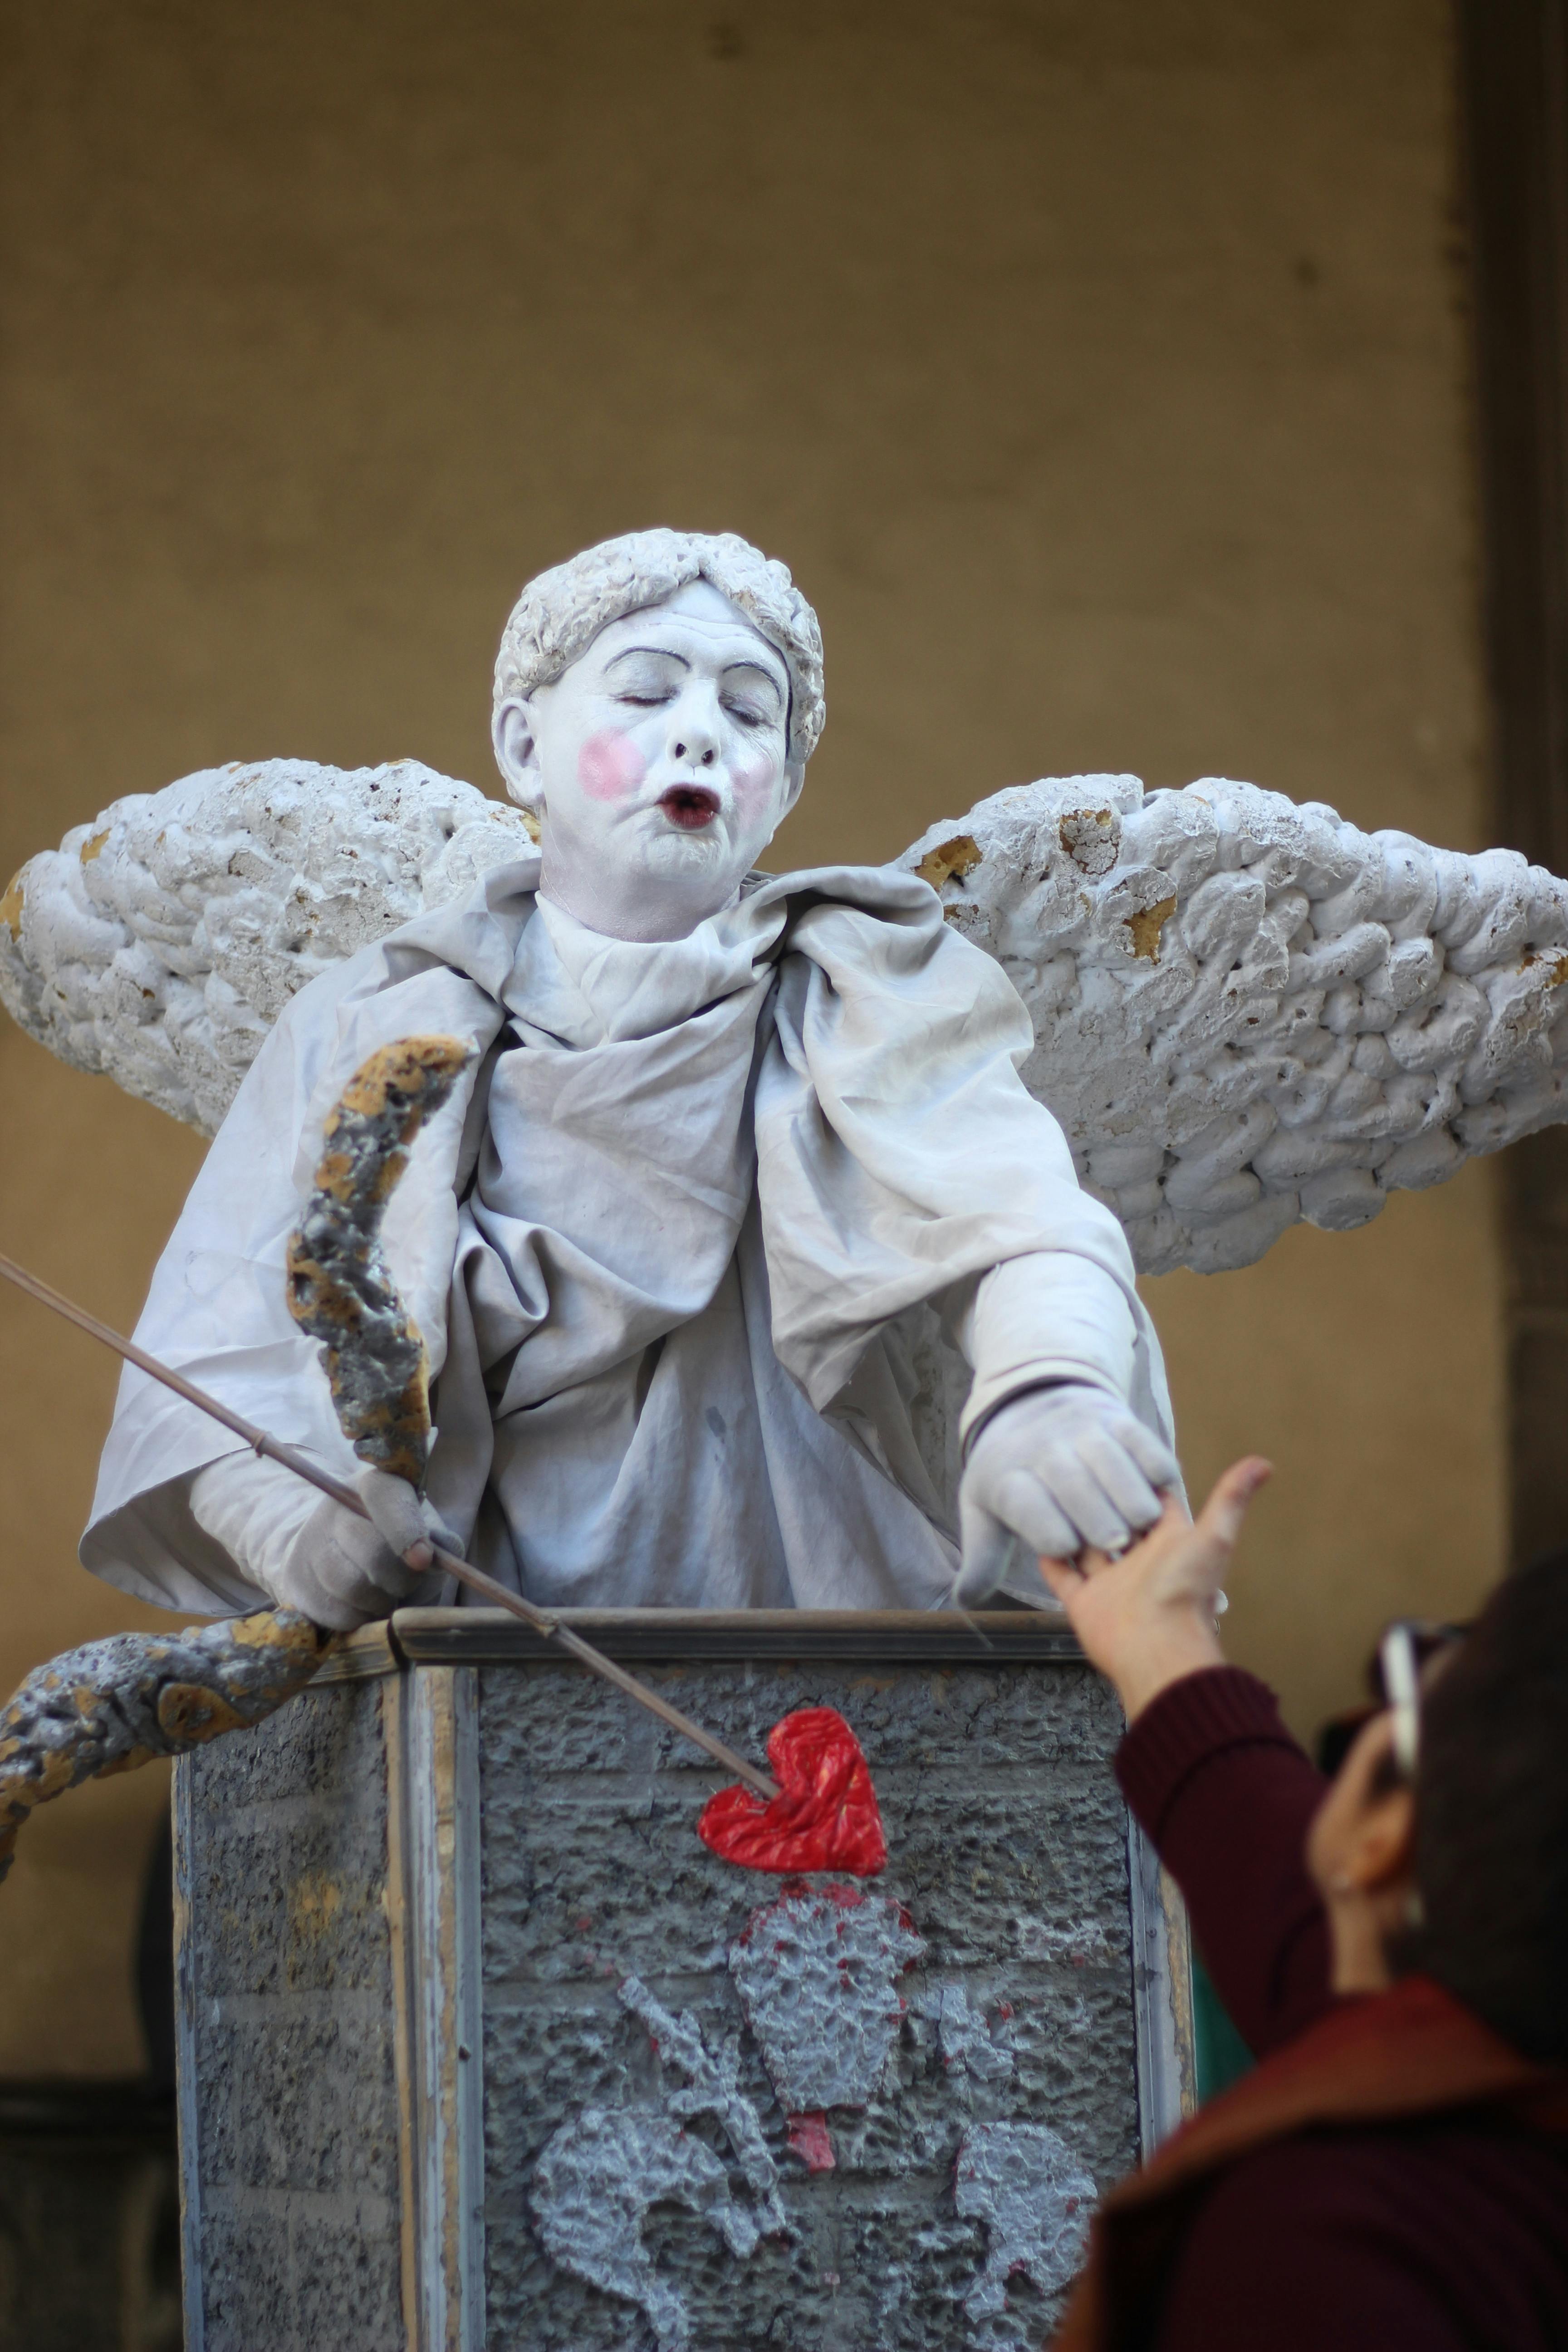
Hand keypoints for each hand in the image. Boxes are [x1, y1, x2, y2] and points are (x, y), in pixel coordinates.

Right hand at [268, 1468, 461, 1631]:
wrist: (339, 1551)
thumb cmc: (396, 1542)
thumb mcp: (425, 1531)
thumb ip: (440, 1541)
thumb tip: (441, 1553)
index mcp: (372, 1484)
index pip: (384, 1496)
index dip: (406, 1529)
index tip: (424, 1560)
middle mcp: (334, 1506)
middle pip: (372, 1551)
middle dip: (402, 1578)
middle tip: (409, 1583)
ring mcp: (309, 1542)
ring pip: (351, 1586)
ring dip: (381, 1601)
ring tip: (387, 1594)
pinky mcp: (295, 1579)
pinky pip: (335, 1612)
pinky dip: (359, 1618)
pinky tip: (364, 1605)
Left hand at [955, 1384, 1180, 1605]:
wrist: (1030, 1405)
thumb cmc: (1012, 1476)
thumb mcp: (985, 1512)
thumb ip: (983, 1558)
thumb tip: (965, 1599)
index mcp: (1006, 1479)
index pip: (1023, 1502)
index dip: (1044, 1525)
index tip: (1065, 1548)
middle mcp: (1043, 1450)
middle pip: (1069, 1481)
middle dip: (1093, 1513)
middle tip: (1115, 1543)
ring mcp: (1081, 1429)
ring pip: (1108, 1459)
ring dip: (1128, 1490)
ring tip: (1143, 1522)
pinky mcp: (1115, 1419)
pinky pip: (1138, 1437)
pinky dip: (1151, 1459)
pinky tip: (1162, 1485)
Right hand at [1039, 1457, 1271, 1719]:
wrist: (1156, 1648)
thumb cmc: (1186, 1593)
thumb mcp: (1213, 1536)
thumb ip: (1231, 1498)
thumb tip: (1264, 1463)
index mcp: (1168, 1544)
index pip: (1151, 1503)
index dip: (1138, 1479)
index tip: (1117, 1448)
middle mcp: (1139, 1562)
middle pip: (1116, 1522)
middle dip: (1100, 1499)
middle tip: (1076, 1467)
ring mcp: (1110, 1582)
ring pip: (1087, 1547)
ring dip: (1074, 1524)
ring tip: (1052, 1492)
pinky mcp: (1084, 1603)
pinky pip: (1063, 1576)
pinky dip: (1051, 1558)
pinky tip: (1038, 1533)